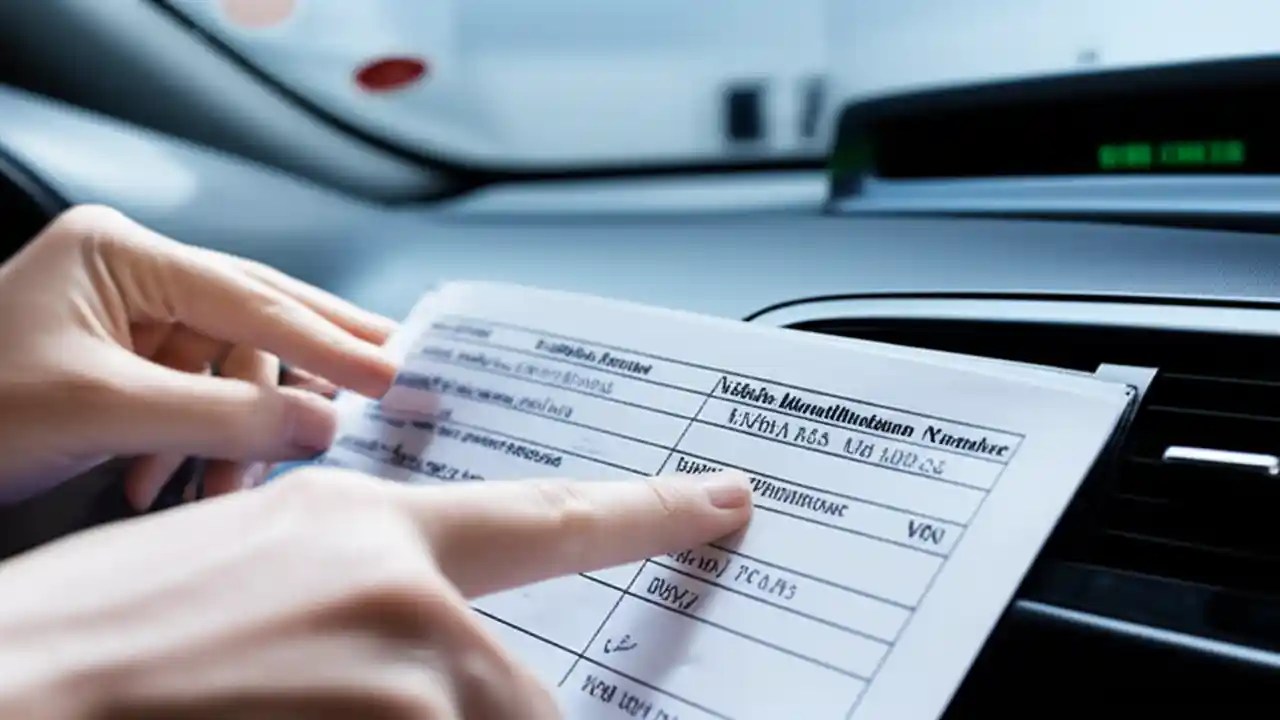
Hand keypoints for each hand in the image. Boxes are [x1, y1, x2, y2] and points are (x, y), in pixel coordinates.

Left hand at [0, 205, 397, 507]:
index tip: (390, 371)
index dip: (324, 340)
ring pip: (225, 370)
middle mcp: (129, 272)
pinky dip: (191, 448)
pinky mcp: (122, 362)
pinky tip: (158, 488)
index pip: (247, 296)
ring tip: (217, 491)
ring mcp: (126, 316)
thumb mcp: (101, 414)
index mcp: (117, 252)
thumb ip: (223, 417)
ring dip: (229, 437)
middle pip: (252, 311)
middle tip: (390, 370)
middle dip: (312, 358)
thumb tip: (326, 424)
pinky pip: (192, 398)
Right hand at [0, 467, 752, 718]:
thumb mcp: (255, 565)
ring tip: (302, 705)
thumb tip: (431, 620)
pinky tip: (297, 719)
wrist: (16, 690)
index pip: (548, 517)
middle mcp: (406, 595)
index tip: (724, 503)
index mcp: (369, 527)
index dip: (649, 511)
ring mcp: (406, 684)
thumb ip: (365, 584)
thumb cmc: (106, 635)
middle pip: (522, 694)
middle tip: (373, 702)